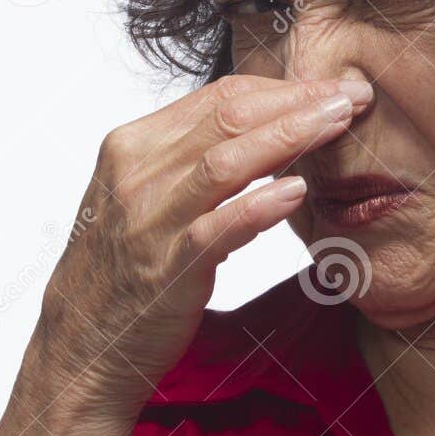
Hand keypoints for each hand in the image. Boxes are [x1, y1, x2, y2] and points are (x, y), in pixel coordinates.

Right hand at [21, 74, 370, 422]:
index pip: (220, 96)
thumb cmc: (127, 270)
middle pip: (229, 117)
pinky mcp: (164, 270)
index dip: (284, 86)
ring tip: (338, 123)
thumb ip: (196, 159)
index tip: (333, 87)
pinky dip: (258, 207)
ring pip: (225, 162)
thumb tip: (270, 125)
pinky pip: (215, 229)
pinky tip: (297, 191)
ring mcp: (148, 221)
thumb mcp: (150, 198)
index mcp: (133, 145)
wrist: (81, 349)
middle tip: (353, 93)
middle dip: (298, 100)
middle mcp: (136, 174)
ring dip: (289, 136)